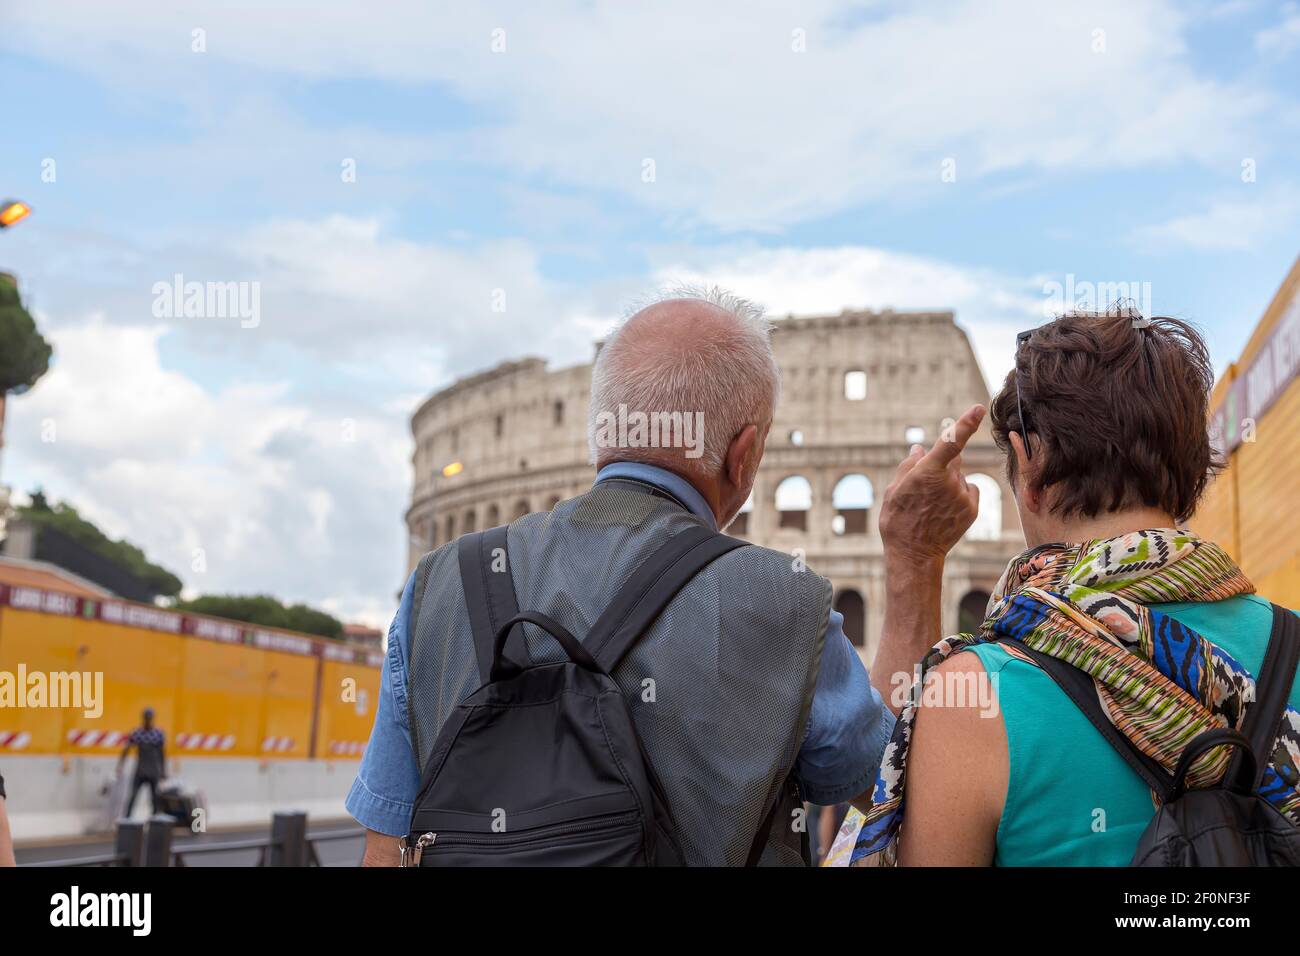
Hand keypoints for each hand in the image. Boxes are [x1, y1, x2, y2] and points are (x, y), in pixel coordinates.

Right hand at [878, 404, 985, 565]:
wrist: (914, 554)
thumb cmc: (898, 520)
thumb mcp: (894, 490)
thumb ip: (909, 465)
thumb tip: (919, 449)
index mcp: (928, 472)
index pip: (951, 441)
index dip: (965, 423)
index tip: (977, 408)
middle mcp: (950, 481)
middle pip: (953, 459)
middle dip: (941, 465)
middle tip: (925, 487)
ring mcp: (963, 495)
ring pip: (959, 476)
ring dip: (948, 483)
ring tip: (931, 505)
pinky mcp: (972, 507)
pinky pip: (968, 489)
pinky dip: (959, 494)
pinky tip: (944, 510)